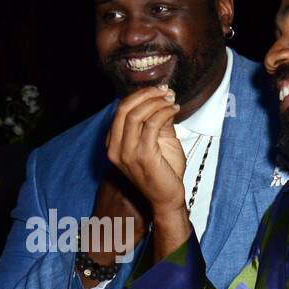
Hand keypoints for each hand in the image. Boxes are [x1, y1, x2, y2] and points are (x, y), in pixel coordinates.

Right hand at [105, 86, 184, 215]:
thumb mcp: (157, 140)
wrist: (167, 198)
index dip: (139, 96)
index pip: (120, 110)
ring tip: (171, 100)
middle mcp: (115, 148)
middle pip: (124, 109)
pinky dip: (164, 112)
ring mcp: (126, 153)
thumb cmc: (162, 171)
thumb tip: (161, 98)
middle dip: (146, 95)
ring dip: (156, 102)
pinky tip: (174, 110)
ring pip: (136, 114)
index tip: (158, 90)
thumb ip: (156, 120)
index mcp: (114, 144)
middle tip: (164, 91)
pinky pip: (151, 125)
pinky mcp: (142, 156)